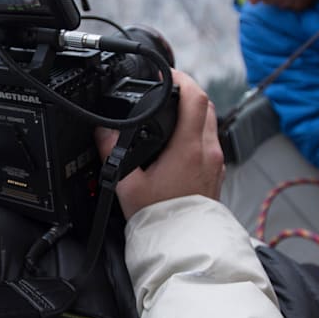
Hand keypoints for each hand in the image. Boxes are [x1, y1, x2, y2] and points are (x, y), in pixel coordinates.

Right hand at [95, 69, 225, 218]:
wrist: (182, 244)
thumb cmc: (159, 218)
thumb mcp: (127, 185)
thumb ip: (112, 152)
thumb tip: (102, 131)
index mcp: (188, 148)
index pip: (195, 97)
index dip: (183, 78)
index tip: (168, 73)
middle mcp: (208, 151)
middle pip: (206, 105)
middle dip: (188, 91)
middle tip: (168, 88)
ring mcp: (216, 162)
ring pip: (210, 122)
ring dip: (195, 111)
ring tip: (172, 111)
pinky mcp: (216, 173)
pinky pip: (211, 140)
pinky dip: (198, 130)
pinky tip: (180, 139)